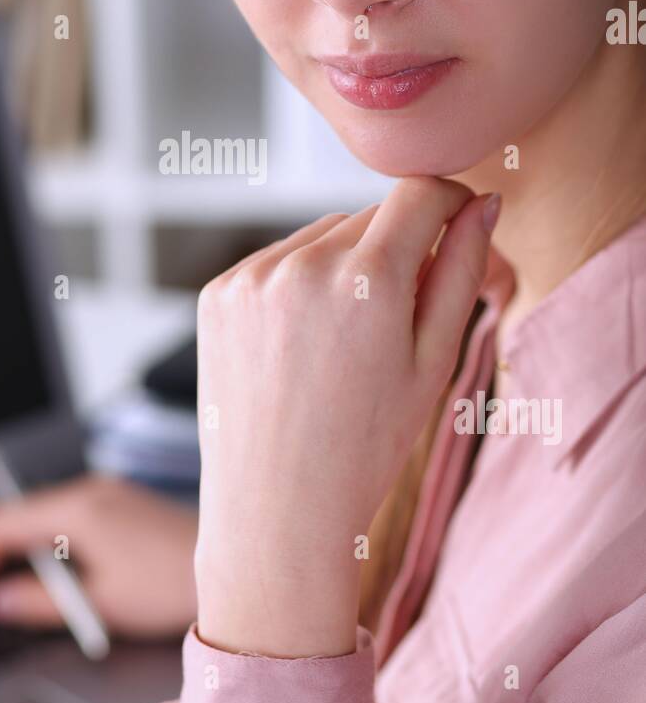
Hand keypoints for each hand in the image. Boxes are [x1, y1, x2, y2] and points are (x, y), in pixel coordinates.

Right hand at [0, 472, 197, 638]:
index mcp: (77, 509)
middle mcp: (89, 491)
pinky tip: (43, 569)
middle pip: (16, 514)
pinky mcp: (121, 504)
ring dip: (13, 547)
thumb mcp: (99, 603)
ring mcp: (107, 493)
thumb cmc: (174, 584)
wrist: (237, 566)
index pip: (1, 524)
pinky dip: (42, 540)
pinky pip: (65, 515)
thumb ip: (41, 603)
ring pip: (40, 513)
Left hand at [193, 177, 500, 658]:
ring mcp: (251, 277)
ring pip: (322, 238)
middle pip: (370, 217)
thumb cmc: (366, 447)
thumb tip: (483, 204)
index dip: (450, 203)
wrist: (276, 510)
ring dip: (343, 266)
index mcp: (368, 280)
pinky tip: (301, 347)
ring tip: (342, 345)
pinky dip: (297, 284)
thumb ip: (461, 271)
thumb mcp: (433, 362)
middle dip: (395, 250)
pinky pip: (276, 262)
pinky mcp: (218, 292)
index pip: (421, 192)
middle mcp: (302, 264)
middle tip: (395, 325)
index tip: (459, 224)